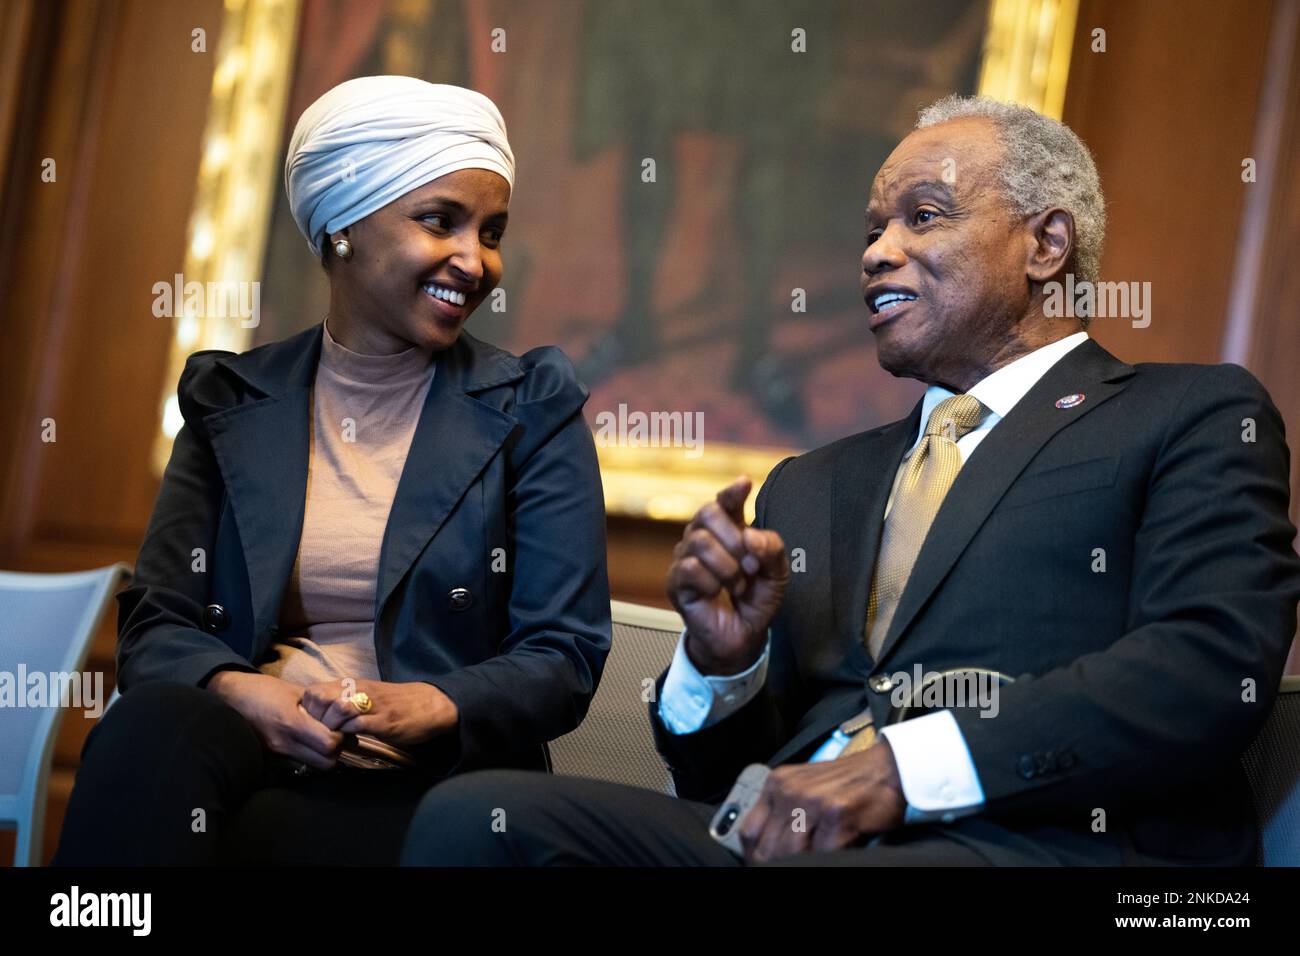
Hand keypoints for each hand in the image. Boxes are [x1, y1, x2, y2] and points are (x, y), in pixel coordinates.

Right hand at [207, 670, 342, 770]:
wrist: (229, 697)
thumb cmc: (263, 689)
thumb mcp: (295, 691)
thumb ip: (319, 704)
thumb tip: (343, 713)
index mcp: (291, 723)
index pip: (329, 744)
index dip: (340, 736)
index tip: (339, 725)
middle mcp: (284, 743)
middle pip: (326, 762)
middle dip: (335, 750)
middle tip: (334, 734)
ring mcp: (276, 753)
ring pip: (314, 765)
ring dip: (323, 754)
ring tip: (321, 737)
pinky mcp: (271, 757)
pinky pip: (299, 762)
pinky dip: (309, 755)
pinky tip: (307, 741)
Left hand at [299, 678, 458, 748]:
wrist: (430, 704)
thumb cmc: (397, 703)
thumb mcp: (367, 696)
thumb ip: (344, 702)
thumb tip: (319, 718)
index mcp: (352, 684)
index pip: (314, 691)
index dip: (308, 709)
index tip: (313, 724)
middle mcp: (359, 690)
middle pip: (320, 698)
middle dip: (315, 720)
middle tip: (322, 734)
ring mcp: (371, 704)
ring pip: (337, 709)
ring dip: (331, 728)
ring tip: (335, 739)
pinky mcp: (384, 720)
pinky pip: (357, 725)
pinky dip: (348, 736)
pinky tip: (350, 742)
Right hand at [666, 476, 789, 674]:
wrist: (743, 636)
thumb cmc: (755, 600)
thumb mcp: (777, 574)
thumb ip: (772, 549)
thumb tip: (751, 535)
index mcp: (729, 530)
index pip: (724, 501)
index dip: (732, 491)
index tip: (744, 484)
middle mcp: (703, 537)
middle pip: (707, 512)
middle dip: (735, 539)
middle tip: (750, 566)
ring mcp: (686, 558)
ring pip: (699, 541)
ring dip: (727, 566)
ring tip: (737, 585)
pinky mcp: (676, 581)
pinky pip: (690, 568)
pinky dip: (711, 582)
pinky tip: (715, 593)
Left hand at [737, 741, 906, 862]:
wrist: (888, 768)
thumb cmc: (849, 783)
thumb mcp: (804, 789)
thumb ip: (784, 814)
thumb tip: (769, 850)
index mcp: (777, 784)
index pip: (749, 832)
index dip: (754, 856)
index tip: (762, 865)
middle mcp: (789, 790)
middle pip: (768, 848)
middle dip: (779, 864)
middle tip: (793, 867)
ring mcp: (812, 801)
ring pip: (792, 855)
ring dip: (804, 862)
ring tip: (817, 858)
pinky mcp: (837, 814)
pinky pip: (824, 854)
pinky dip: (830, 858)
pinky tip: (838, 850)